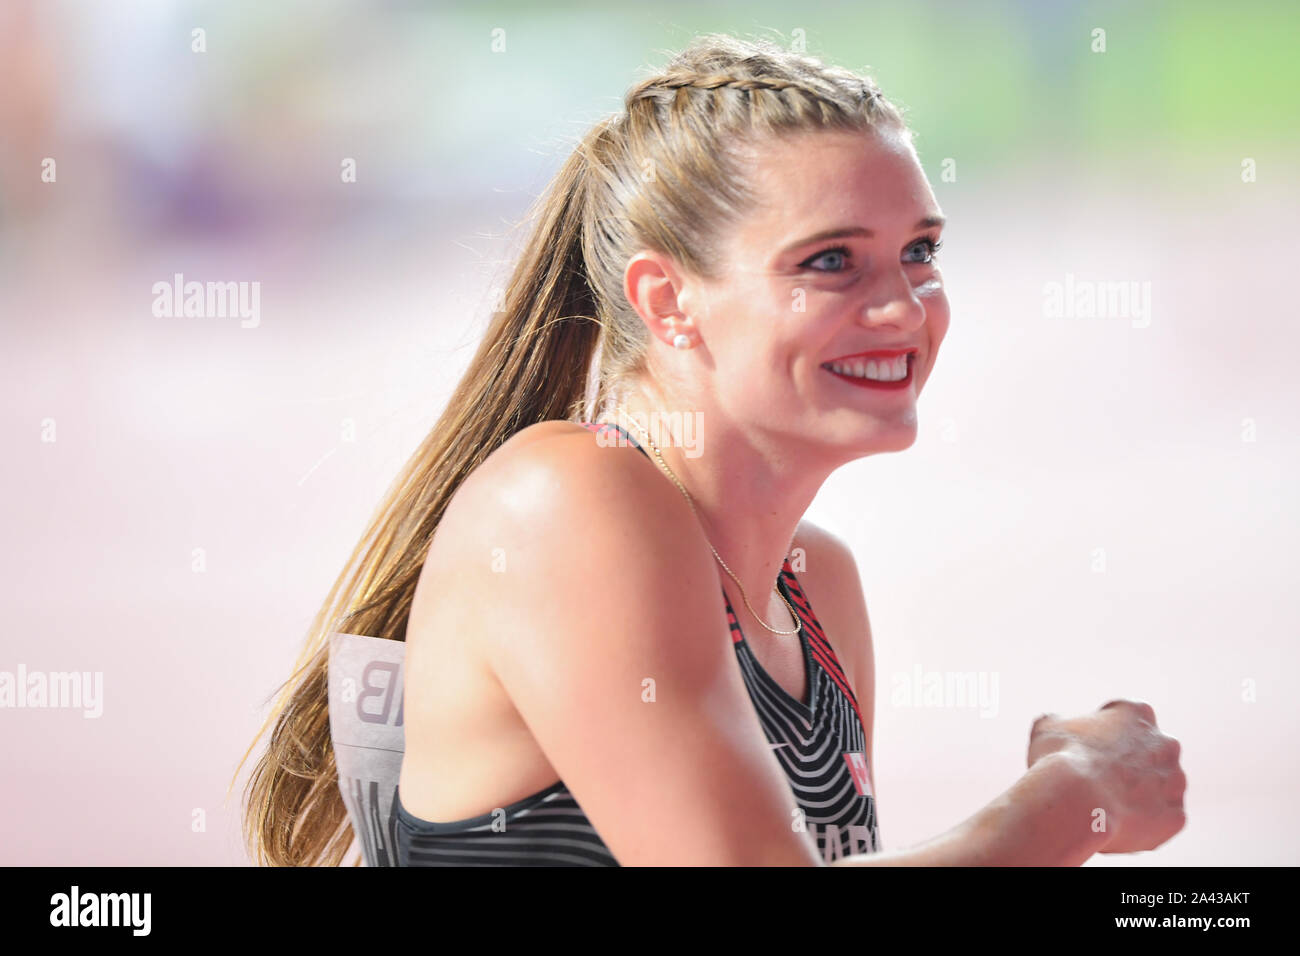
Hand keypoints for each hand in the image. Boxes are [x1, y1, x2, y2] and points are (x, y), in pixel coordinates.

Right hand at [1027, 699, 1185, 853]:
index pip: (1125, 719)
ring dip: (1140, 795)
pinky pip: (1161, 821)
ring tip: (1105, 808)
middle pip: (1149, 753)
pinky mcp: (1177, 817)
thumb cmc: (1060, 758)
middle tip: (1098, 781)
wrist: (1078, 802)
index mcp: (1137, 713)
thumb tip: (1057, 724)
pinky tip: (1116, 824)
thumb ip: (1061, 722)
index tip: (1087, 750)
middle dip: (1129, 765)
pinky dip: (1143, 824)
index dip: (1102, 735)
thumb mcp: (1048, 726)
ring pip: (1159, 789)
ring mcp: (1176, 782)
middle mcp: (1166, 743)